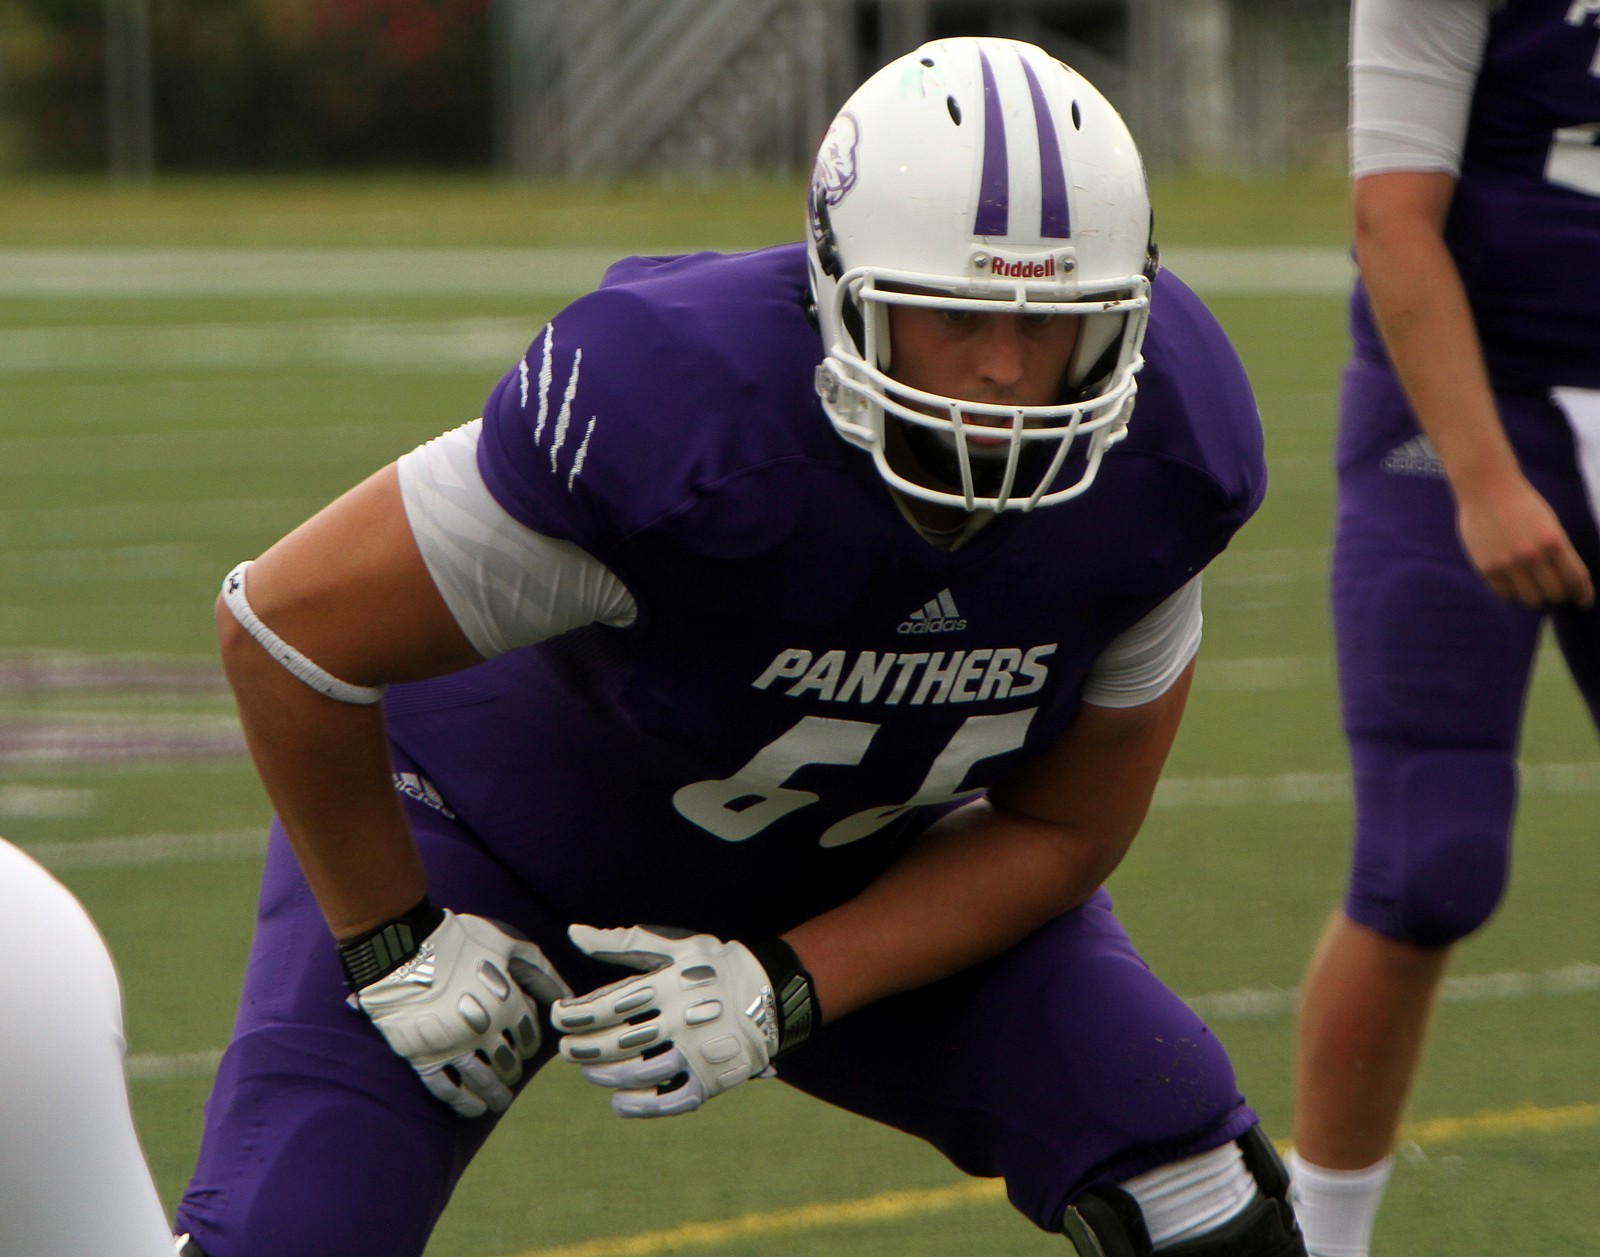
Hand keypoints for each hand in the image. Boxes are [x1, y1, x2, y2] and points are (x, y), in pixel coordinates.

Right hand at [350, 910, 571, 1117]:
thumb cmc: (458, 940)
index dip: (529, 1043)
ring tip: (499, 1101)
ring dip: (495, 1094)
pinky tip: (472, 1109)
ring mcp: (453, 1046)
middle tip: (511, 1075)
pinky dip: (462, 1104)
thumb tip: (567, 995)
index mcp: (507, 1003)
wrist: (401, 948)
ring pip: (483, 1081)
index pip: (528, 1036)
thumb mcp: (506, 944)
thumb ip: (540, 970)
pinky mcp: (424, 1056)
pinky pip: (447, 1090)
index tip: (524, 1047)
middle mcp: (484, 1030)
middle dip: (513, 1071)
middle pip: (509, 1063)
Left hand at [551, 925, 783, 1117]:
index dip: (576, 1015)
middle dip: (583, 1049)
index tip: (559, 1018)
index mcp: (669, 985)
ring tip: (589, 1072)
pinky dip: (640, 1106)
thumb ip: (623, 943)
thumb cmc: (715, 965)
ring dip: (605, 1076)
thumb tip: (574, 934)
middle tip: (566, 1051)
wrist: (773, 993)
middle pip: (619, 1042)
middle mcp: (681, 1020)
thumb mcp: (675, 946)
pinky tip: (618, 1101)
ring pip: (640, 1073)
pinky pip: (669, 1101)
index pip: (608, 1005)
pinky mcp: (711, 1081)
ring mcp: (697, 1053)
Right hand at [1456, 473, 1593, 607]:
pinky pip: (1505, 594)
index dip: (1583, 594)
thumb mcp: (1548, 524)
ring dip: (1536, 597)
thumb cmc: (1522, 505)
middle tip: (1556, 593)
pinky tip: (1513, 583)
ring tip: (1533, 588)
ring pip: (1530, 598)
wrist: (1486, 488)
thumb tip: (1566, 584)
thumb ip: (1557, 552)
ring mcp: (1508, 562)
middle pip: (1554, 593)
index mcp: (1553, 540)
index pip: (1575, 578)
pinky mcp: (1487, 566)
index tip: (1584, 602)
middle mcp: (1532, 554)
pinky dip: (1513, 593)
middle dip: (1559, 595)